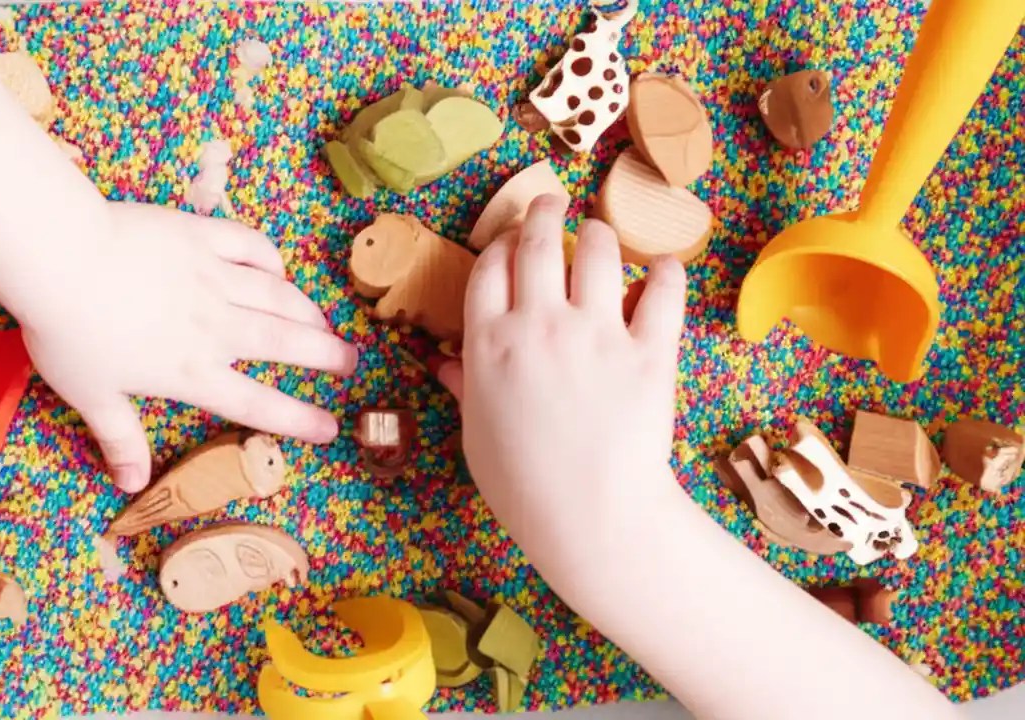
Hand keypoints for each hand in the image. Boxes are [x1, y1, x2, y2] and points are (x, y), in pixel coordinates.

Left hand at [17, 201, 357, 492]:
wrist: (60, 258)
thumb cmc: (70, 333)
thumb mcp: (91, 396)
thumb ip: (120, 438)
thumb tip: (132, 484)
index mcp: (193, 372)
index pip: (257, 404)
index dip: (299, 419)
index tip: (331, 429)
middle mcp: (216, 328)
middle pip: (286, 344)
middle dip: (326, 355)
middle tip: (351, 362)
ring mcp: (213, 278)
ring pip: (277, 296)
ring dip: (308, 311)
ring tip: (325, 323)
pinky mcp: (203, 237)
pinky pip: (250, 247)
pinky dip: (271, 259)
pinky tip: (279, 268)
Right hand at [437, 195, 685, 565]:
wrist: (591, 519)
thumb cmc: (522, 487)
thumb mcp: (475, 435)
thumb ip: (463, 386)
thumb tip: (444, 362)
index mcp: (489, 343)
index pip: (491, 265)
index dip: (502, 243)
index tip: (511, 240)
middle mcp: (539, 325)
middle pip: (539, 241)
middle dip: (544, 212)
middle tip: (552, 204)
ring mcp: (597, 334)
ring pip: (598, 249)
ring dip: (597, 234)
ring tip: (600, 237)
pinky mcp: (649, 351)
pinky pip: (664, 291)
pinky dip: (665, 273)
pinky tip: (662, 271)